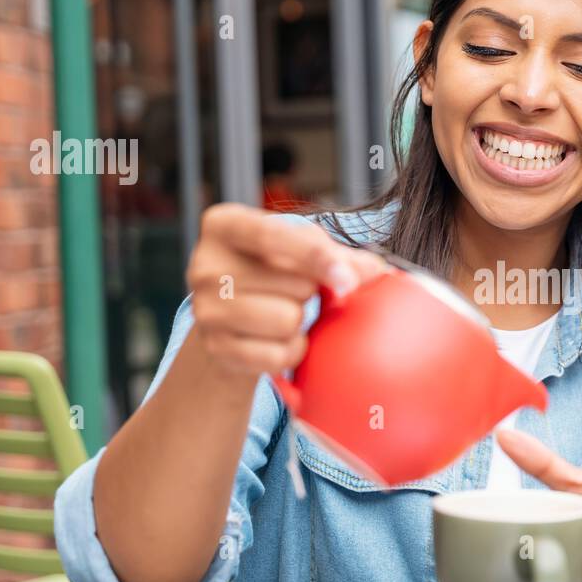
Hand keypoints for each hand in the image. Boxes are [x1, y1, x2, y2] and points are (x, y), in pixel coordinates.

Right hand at [186, 204, 386, 378]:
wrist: (231, 318)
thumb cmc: (273, 271)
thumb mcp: (300, 248)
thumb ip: (340, 256)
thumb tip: (376, 271)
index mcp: (224, 225)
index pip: (272, 236)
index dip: (316, 257)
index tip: (347, 280)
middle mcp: (204, 265)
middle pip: (293, 284)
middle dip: (309, 291)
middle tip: (293, 290)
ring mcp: (205, 310)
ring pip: (288, 321)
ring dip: (301, 322)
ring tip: (285, 312)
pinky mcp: (215, 348)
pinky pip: (278, 356)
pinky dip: (292, 351)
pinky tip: (280, 340)